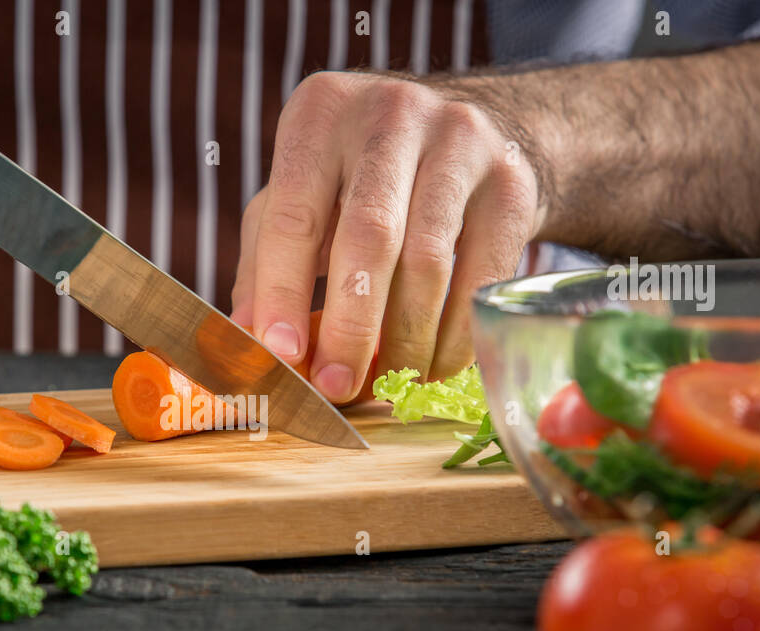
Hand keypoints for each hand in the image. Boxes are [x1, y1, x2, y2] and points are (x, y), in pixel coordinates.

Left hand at [231, 71, 544, 401]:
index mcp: (321, 115)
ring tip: (388, 383)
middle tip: (338, 386)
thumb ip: (265, 261)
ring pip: (430, 264)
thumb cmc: (364, 176)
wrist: (480, 129)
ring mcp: (461, 143)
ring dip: (405, 340)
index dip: (283, 291)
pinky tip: (434, 364)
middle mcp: (392, 115)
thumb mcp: (303, 195)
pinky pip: (481, 278)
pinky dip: (454, 336)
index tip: (281, 354)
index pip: (293, 214)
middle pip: (369, 238)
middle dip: (351, 326)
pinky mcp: (511, 183)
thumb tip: (248, 340)